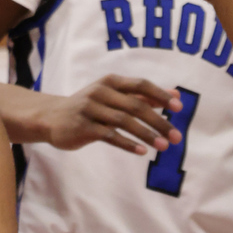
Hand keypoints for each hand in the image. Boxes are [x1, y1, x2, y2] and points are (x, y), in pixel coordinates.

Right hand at [38, 75, 181, 154]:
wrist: (53, 117)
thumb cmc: (90, 106)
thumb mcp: (112, 96)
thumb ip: (141, 96)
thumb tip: (174, 96)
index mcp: (112, 81)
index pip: (141, 85)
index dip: (160, 95)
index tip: (179, 108)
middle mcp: (102, 91)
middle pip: (136, 105)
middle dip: (159, 121)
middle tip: (176, 137)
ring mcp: (92, 109)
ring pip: (124, 121)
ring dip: (146, 134)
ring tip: (163, 147)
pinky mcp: (84, 127)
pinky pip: (109, 136)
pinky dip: (127, 143)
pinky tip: (141, 152)